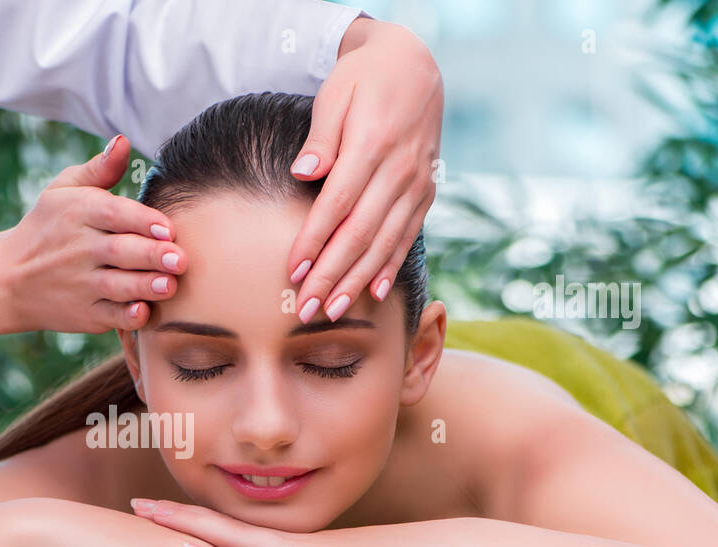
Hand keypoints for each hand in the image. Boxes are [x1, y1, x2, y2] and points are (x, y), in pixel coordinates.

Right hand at [0, 134, 184, 333]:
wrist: (7, 280)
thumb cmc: (47, 228)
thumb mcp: (63, 191)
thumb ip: (99, 169)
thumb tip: (123, 141)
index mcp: (78, 213)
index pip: (114, 214)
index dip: (143, 221)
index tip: (168, 228)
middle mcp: (79, 249)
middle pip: (120, 252)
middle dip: (152, 256)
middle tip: (180, 260)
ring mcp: (80, 284)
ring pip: (118, 286)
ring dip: (145, 287)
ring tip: (170, 284)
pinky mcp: (83, 314)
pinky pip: (108, 316)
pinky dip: (125, 316)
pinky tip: (143, 311)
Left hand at [130, 498, 450, 546]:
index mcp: (292, 546)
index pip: (235, 530)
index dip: (200, 520)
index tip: (167, 511)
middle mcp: (285, 543)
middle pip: (218, 524)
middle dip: (175, 513)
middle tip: (135, 501)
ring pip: (225, 537)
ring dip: (182, 527)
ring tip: (144, 514)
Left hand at [287, 19, 442, 322]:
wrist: (414, 64)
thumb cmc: (362, 80)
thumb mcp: (336, 94)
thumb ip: (321, 138)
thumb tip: (303, 172)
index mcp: (373, 144)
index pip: (337, 205)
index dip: (314, 241)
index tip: (292, 272)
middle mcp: (400, 170)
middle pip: (360, 233)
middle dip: (331, 275)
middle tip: (306, 309)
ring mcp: (417, 183)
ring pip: (385, 242)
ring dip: (358, 281)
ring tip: (334, 311)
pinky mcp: (426, 192)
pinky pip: (407, 236)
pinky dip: (391, 267)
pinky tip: (375, 294)